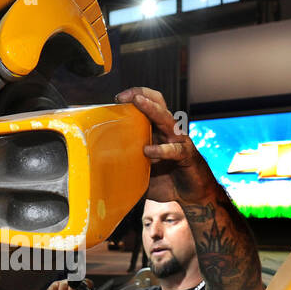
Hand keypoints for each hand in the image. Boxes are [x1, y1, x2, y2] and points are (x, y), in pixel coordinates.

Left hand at [116, 87, 209, 202]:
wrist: (192, 194)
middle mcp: (169, 131)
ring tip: (139, 103)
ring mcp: (179, 141)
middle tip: (125, 97)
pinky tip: (148, 151)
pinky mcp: (186, 155)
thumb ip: (125, 166)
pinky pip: (174, 149)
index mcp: (158, 130)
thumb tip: (98, 171)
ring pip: (167, 119)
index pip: (150, 103)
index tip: (117, 98)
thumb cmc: (166, 179)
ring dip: (152, 110)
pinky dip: (161, 149)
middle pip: (159, 103)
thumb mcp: (140, 171)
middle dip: (141, 95)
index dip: (136, 95)